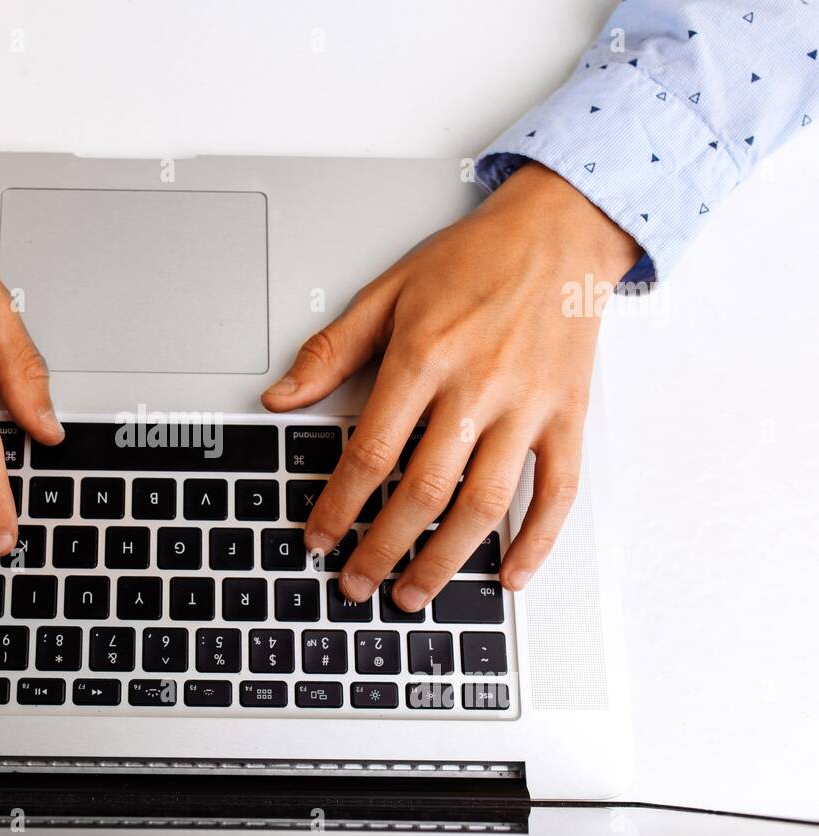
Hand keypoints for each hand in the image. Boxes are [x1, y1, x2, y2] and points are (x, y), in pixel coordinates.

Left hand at [263, 161, 639, 609]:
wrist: (559, 231)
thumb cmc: (473, 260)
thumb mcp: (388, 292)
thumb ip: (331, 351)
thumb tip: (279, 399)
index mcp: (424, 357)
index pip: (371, 453)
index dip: (339, 506)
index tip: (319, 538)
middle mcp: (478, 388)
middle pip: (423, 491)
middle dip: (383, 549)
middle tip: (357, 583)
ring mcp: (528, 406)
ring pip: (485, 504)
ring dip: (446, 560)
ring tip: (414, 593)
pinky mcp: (567, 416)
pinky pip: (558, 491)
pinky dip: (537, 541)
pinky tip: (508, 575)